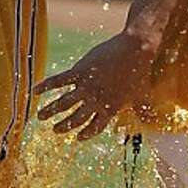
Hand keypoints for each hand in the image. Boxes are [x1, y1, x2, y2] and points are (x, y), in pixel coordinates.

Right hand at [36, 30, 156, 138]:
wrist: (134, 50)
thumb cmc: (139, 73)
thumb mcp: (142, 96)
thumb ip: (143, 111)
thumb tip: (152, 121)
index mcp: (110, 108)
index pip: (95, 127)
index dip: (86, 134)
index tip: (78, 138)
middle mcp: (95, 101)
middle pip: (76, 119)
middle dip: (64, 126)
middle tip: (55, 131)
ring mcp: (86, 86)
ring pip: (64, 103)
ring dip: (50, 111)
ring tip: (40, 117)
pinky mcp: (79, 71)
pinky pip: (59, 81)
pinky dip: (46, 86)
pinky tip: (35, 91)